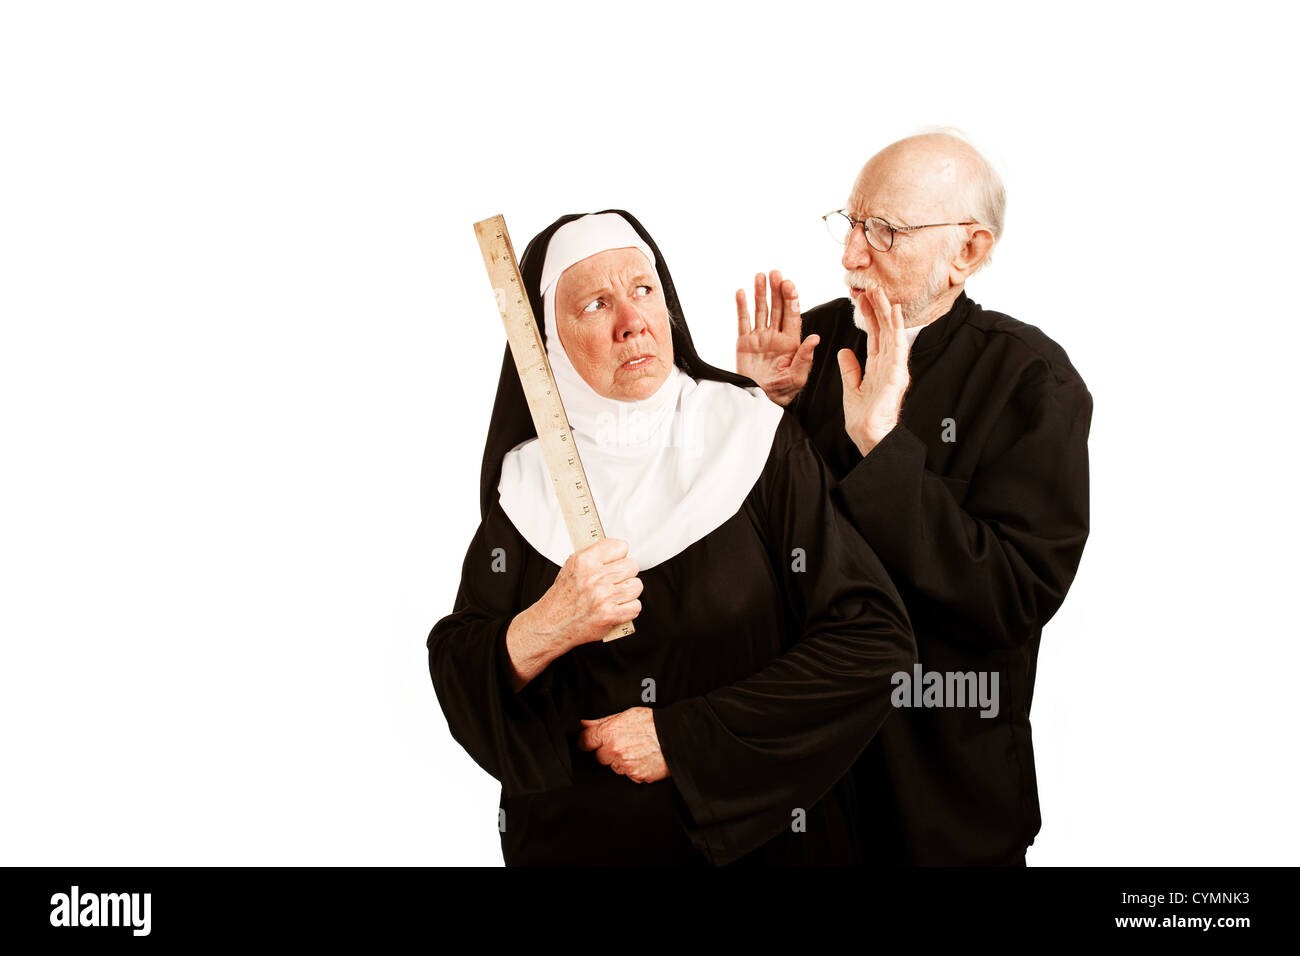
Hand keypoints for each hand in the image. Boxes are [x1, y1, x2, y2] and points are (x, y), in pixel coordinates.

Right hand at [533, 537, 641, 650]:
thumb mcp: (571, 567)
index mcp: (584, 561)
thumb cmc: (561, 598)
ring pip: (636, 586)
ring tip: (615, 595)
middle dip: (625, 574)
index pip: (620, 546)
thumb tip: (615, 550)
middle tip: (614, 581)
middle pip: (632, 566)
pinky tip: (616, 607)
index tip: (616, 561)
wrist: (551, 624)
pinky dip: (628, 609)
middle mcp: (594, 578)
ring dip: (628, 592)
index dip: (619, 555)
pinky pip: (635, 606)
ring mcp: (603, 597)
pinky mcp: (610, 615)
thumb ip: (593, 556)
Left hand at [578, 708, 668, 783]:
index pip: (585, 741)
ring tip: (637, 749)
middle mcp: (614, 750)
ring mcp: (625, 765)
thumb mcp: (626, 715)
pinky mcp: (636, 775)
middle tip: (625, 742)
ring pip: (614, 766)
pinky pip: (628, 774)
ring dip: (621, 761)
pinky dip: (634, 768)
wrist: (676, 737)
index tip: (591, 741)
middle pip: (600, 756)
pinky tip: (643, 758)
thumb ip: (602, 721)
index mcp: (610, 733)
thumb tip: (584, 724)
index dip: (588, 741)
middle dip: (609, 751)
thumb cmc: (653, 723)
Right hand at [736, 269, 819, 406]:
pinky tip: (741, 293)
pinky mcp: (744, 343)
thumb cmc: (781, 392)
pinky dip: (742, 307)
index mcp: (791, 342)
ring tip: (760, 276)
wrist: (758, 401)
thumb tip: (815, 338)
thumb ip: (805, 357)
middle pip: (777, 308)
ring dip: (761, 293)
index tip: (788, 284)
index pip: (792, 315)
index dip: (791, 299)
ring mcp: (759, 338)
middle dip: (776, 290)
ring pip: (761, 310)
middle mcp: (776, 336)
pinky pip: (743, 321)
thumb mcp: (797, 377)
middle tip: (775, 274)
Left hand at [838, 285, 911, 455]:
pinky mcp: (897, 375)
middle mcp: (888, 364)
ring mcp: (894, 368)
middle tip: (871, 286)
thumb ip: (850, 369)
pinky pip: (897, 347)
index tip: (862, 297)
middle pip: (884, 329)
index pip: (874, 334)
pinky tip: (894, 312)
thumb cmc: (863, 418)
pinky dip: (896, 328)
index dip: (869, 315)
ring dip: (886, 311)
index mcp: (877, 366)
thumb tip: (844, 351)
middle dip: (878, 307)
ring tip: (881, 291)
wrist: (868, 437)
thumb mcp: (851, 388)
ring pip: (892, 333)